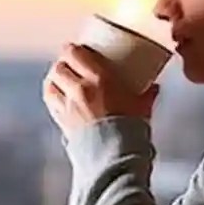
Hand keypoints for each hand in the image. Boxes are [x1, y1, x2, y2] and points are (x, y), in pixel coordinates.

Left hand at [42, 43, 159, 139]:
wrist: (115, 156)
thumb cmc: (131, 130)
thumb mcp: (142, 107)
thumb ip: (146, 95)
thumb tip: (153, 87)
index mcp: (99, 79)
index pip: (74, 54)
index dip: (71, 49)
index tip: (75, 49)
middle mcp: (79, 89)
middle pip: (58, 67)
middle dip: (61, 63)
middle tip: (68, 64)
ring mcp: (67, 106)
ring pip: (50, 84)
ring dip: (53, 79)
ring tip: (59, 79)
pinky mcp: (62, 122)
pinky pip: (51, 103)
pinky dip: (52, 96)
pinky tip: (58, 97)